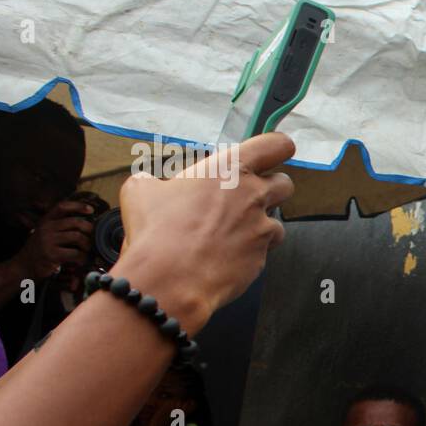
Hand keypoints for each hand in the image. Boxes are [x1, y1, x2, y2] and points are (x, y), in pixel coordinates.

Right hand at [13, 199, 94, 279]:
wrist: (24, 266)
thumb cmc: (41, 249)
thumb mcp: (46, 233)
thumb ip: (61, 226)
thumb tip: (86, 223)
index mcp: (46, 220)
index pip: (62, 206)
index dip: (77, 206)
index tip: (91, 209)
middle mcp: (46, 228)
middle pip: (75, 222)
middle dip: (89, 229)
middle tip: (92, 238)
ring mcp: (47, 240)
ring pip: (78, 237)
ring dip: (87, 245)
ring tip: (86, 251)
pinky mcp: (51, 254)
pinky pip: (75, 253)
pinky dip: (82, 257)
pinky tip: (80, 260)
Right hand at [110, 133, 294, 334]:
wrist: (170, 280)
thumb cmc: (155, 231)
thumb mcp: (140, 191)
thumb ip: (153, 181)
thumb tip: (147, 184)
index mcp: (229, 170)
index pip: (276, 145)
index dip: (279, 148)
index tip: (276, 152)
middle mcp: (252, 196)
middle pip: (285, 184)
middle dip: (272, 189)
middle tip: (249, 197)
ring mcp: (260, 228)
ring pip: (277, 222)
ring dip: (261, 226)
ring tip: (232, 234)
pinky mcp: (260, 259)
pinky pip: (263, 252)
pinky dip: (250, 253)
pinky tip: (226, 258)